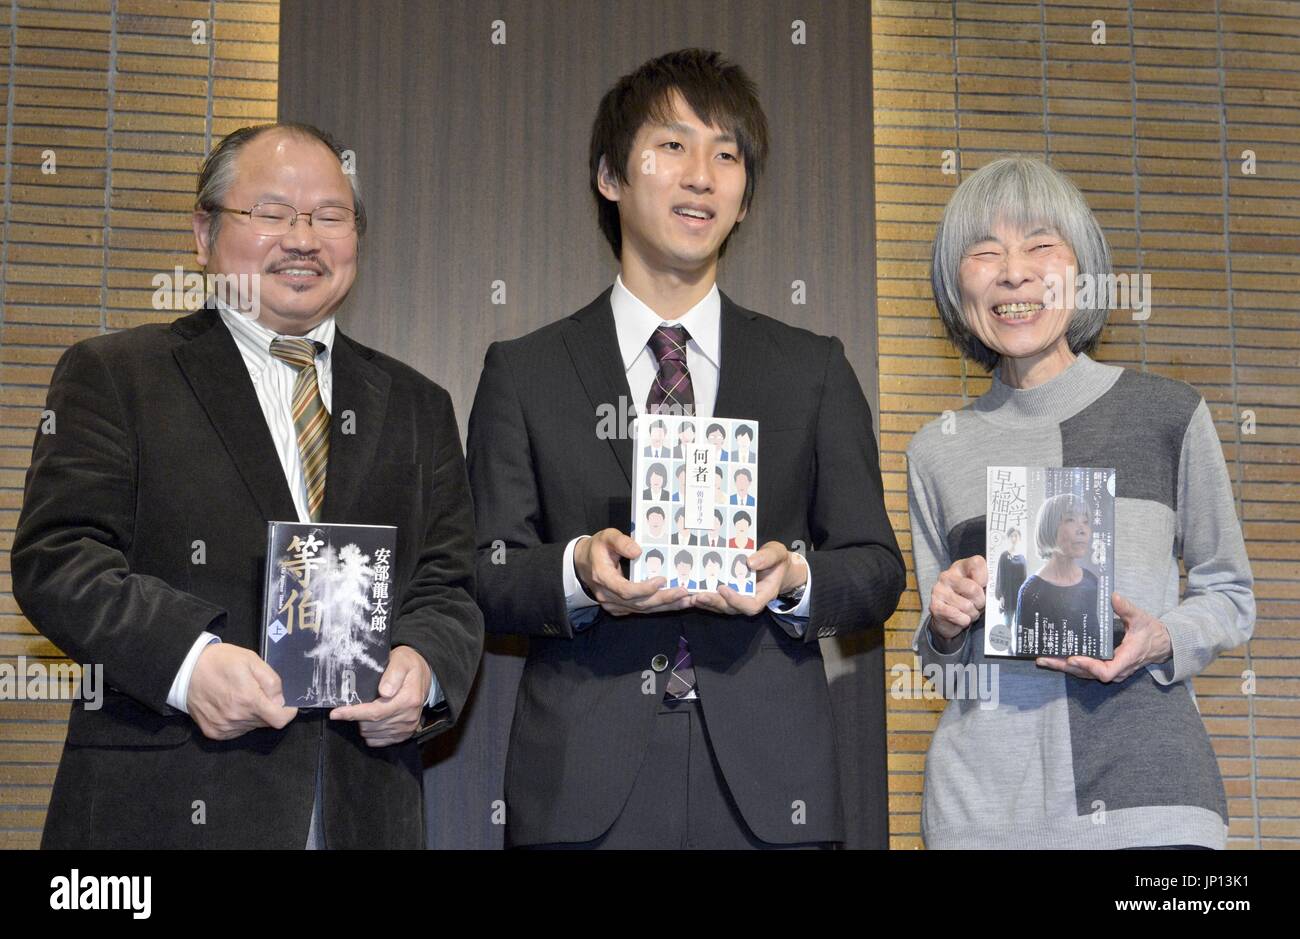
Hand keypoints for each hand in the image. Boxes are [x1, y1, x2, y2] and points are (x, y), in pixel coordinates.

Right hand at [187, 643, 297, 740]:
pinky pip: (236, 731)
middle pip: (266, 722)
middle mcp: (236, 718)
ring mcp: (223, 727)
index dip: (288, 713)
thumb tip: (281, 700)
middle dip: (269, 709)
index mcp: (248, 700)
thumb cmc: (221, 661)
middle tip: (258, 692)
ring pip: (251, 726)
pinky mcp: (213, 732)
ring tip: (241, 696)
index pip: (279, 720)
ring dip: (253, 715)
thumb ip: (271, 681)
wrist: (186, 670)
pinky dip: (239, 721)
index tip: (288, 705)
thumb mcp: (251, 660)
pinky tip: (231, 706)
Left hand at [330, 646, 430, 745]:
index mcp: (408, 700)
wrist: (424, 674)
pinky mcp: (405, 734)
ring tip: (363, 710)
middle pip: (371, 725)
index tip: (335, 713)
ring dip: (362, 724)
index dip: (353, 714)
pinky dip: (370, 733)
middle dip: (356, 717)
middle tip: (353, 704)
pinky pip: (379, 741)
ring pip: (372, 734)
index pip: (375, 712)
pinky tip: (371, 720)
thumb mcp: (401, 661)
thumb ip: (393, 674)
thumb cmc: (408, 665)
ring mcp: (407, 727)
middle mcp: (408, 716)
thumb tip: (384, 691)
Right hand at [574, 529, 692, 615]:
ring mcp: (612, 605)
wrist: (584, 564)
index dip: (644, 588)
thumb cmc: (598, 547)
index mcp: (602, 577)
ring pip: (642, 610)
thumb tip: (638, 551)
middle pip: (638, 604)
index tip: (661, 580)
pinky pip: (641, 611)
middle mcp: (607, 595)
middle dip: (663, 599)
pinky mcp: (619, 608)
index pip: (625, 590)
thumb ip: (621, 541)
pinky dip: (659, 608)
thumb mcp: (607, 536)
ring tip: (687, 600)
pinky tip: (676, 603)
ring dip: (665, 606)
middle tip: (684, 592)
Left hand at [690, 541, 806, 616]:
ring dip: (705, 603)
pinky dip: (703, 598)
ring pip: (721, 606)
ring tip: (691, 596)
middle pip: (731, 608)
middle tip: (699, 595)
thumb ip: (767, 557)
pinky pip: (716, 600)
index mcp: (764, 594)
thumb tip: (750, 562)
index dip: (736, 600)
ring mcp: (738, 599)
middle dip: (715, 602)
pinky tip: (690, 593)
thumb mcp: (777, 553)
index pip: (751, 605)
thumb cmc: (777, 560)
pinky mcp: (728, 595)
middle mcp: (749, 600)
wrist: (775, 565)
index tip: (723, 588)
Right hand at [929, 555, 987, 640]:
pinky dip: (963, 621)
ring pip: (967, 606)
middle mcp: (947, 575)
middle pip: (974, 589)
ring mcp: (939, 590)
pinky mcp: (935, 606)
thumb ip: (988, 584)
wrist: (948, 617)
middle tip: (977, 604)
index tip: (984, 586)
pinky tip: (960, 618)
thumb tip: (993, 590)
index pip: (977, 563)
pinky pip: (957, 616)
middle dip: (980, 602)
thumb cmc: (968, 600)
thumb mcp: (980, 588)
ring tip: (968, 612)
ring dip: (972, 613)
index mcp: (960, 567)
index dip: (985, 578)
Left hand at [1035, 592, 1171, 681]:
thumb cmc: (1150, 631)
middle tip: (1044, 659)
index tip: (1073, 657)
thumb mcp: (1141, 617)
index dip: (1089, 666)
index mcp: (1127, 658)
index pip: (1106, 671)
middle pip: (1088, 674)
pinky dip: (1071, 666)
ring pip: (1085, 674)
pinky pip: (1087, 670)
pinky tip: (1055, 659)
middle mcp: (1117, 669)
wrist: (1161, 644)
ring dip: (1064, 667)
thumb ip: (1127, 608)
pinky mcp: (1106, 667)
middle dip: (1066, 666)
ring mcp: (1111, 670)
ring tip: (1043, 659)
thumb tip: (1114, 597)